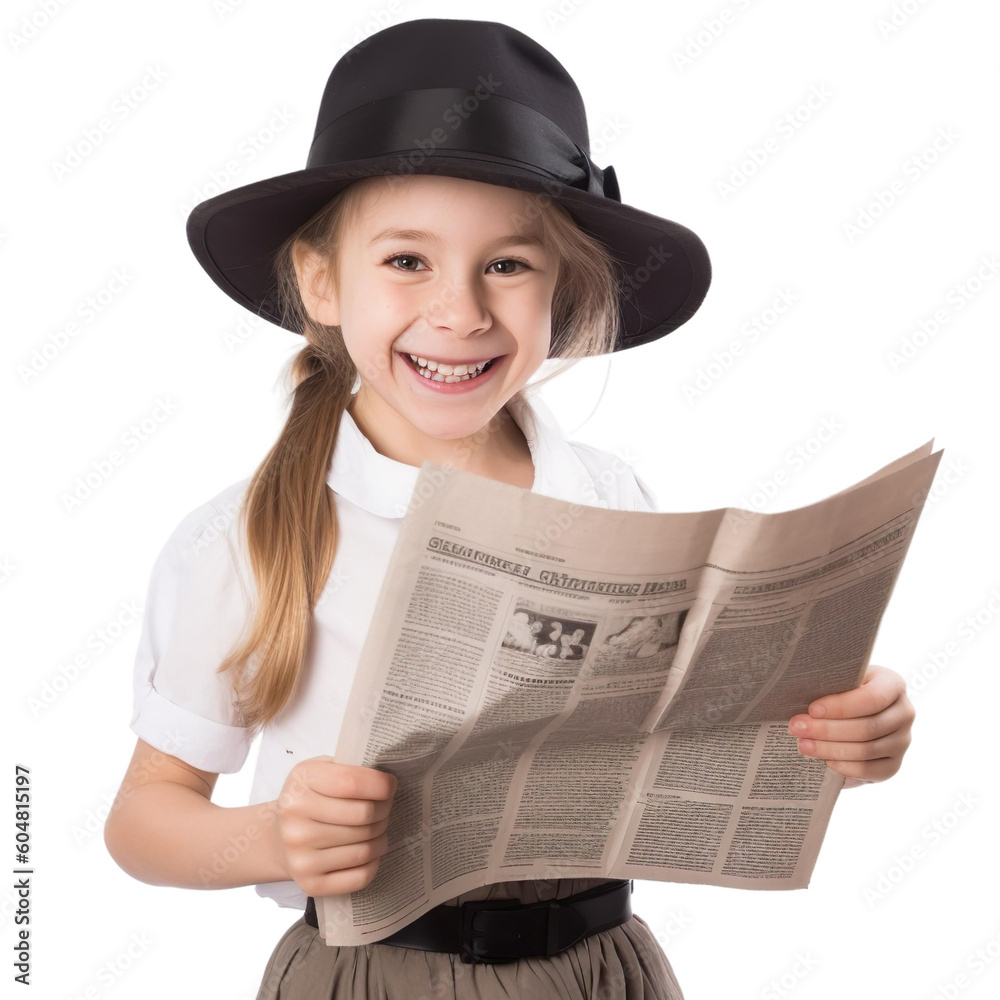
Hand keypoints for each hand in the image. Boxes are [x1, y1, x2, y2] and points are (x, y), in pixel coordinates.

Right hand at [273, 756, 396, 895]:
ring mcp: (301, 857)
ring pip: (365, 848)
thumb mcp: (318, 770)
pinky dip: (375, 863)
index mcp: (299, 785)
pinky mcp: (311, 884)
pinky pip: (361, 876)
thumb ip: (348, 767)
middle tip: (386, 806)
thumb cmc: (309, 798)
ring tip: (379, 828)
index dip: (380, 784)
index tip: (390, 785)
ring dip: (381, 836)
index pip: (351, 782)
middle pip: (363, 815)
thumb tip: (386, 779)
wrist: (278, 838)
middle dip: (384, 809)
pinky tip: (371, 850)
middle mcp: (295, 823)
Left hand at [787, 664, 913, 788]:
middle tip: (797, 728)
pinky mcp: (893, 765)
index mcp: (893, 684)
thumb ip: (831, 685)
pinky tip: (824, 761)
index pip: (872, 698)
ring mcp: (901, 741)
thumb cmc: (843, 689)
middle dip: (827, 730)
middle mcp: (904, 713)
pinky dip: (844, 767)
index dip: (841, 706)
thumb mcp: (841, 679)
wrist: (857, 710)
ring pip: (866, 750)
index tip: (812, 710)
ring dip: (830, 749)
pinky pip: (869, 770)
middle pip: (867, 728)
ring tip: (803, 745)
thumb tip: (801, 699)